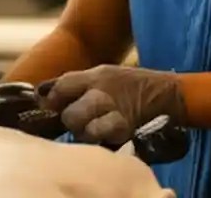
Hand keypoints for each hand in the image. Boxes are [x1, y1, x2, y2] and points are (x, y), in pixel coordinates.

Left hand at [38, 65, 185, 144]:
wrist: (168, 94)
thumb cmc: (133, 85)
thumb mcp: (104, 73)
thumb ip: (74, 82)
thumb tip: (42, 91)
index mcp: (95, 75)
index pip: (61, 86)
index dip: (52, 99)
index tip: (52, 106)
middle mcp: (101, 91)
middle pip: (68, 114)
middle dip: (70, 121)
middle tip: (80, 120)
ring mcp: (113, 109)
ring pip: (81, 129)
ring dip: (85, 133)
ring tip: (95, 128)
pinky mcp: (124, 127)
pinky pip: (101, 137)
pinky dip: (101, 137)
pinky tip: (109, 133)